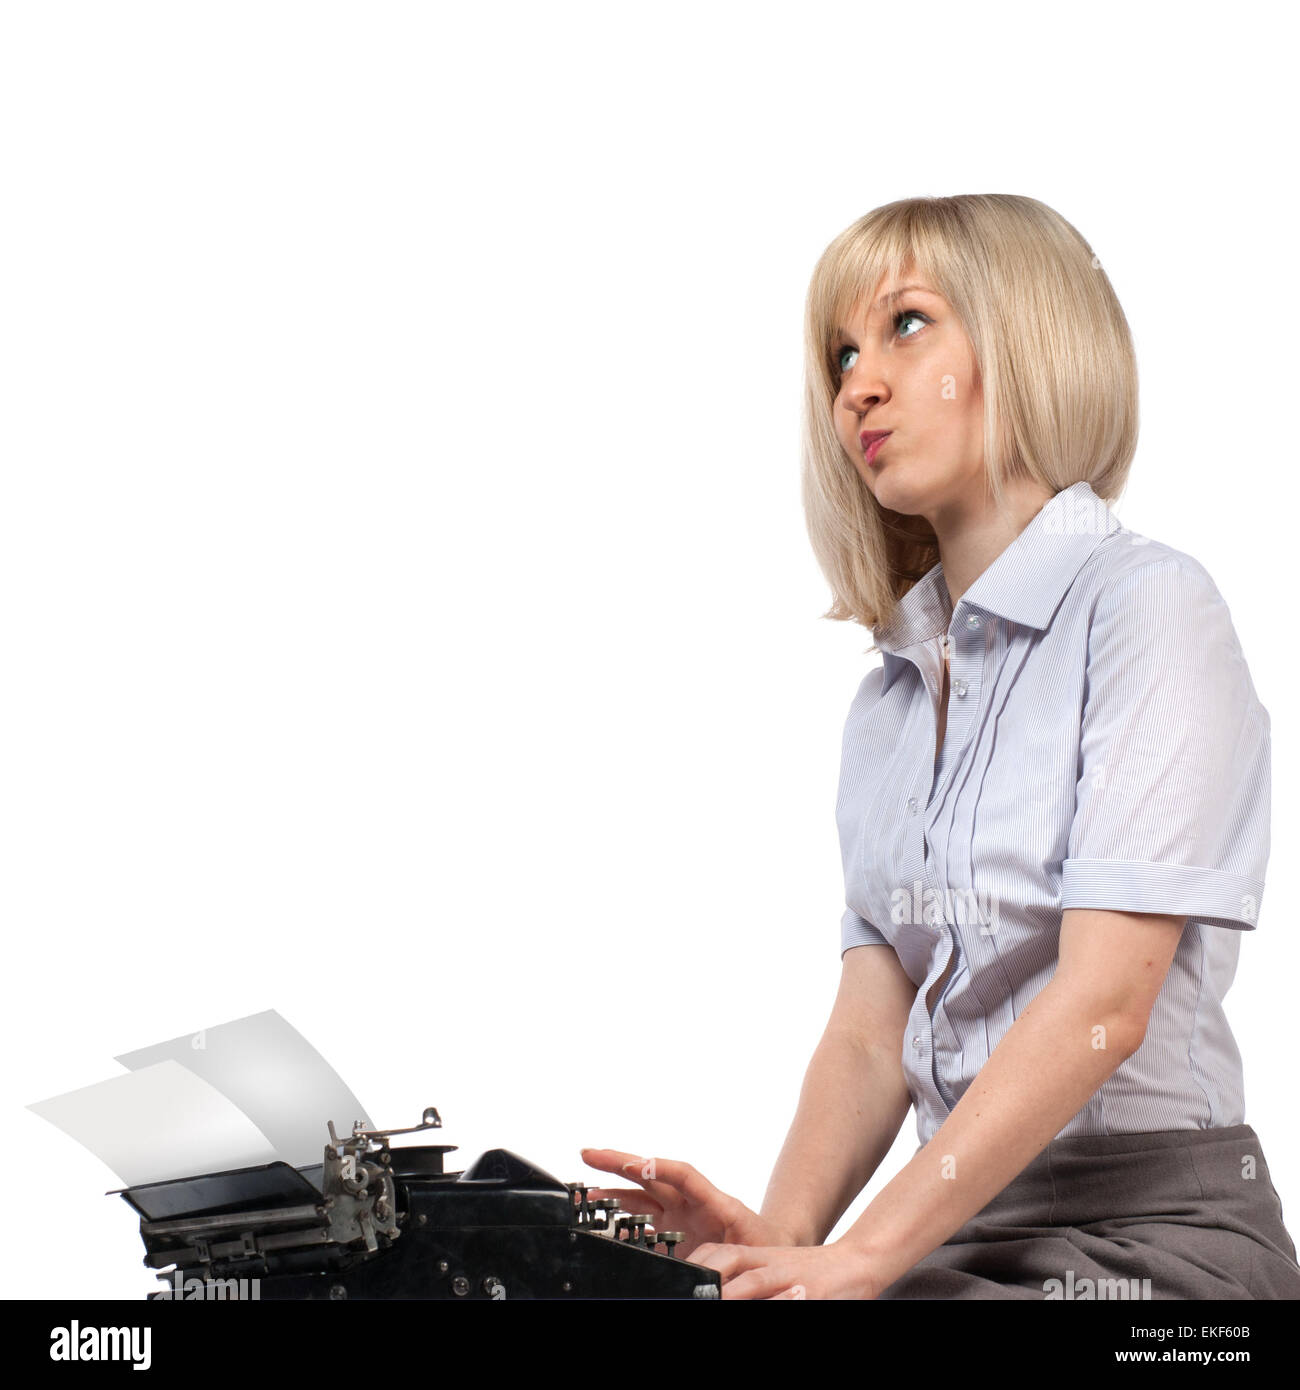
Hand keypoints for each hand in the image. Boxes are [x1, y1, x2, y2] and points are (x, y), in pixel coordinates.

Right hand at [578, 1147, 794, 1259]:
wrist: (771, 1257)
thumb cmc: (763, 1248)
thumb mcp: (747, 1248)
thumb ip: (723, 1254)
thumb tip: (698, 1266)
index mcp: (711, 1201)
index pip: (683, 1175)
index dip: (660, 1167)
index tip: (638, 1164)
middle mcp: (689, 1203)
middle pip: (651, 1175)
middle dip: (620, 1163)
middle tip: (588, 1155)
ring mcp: (678, 1216)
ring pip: (641, 1196)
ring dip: (614, 1191)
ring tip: (587, 1192)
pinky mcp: (671, 1234)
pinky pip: (642, 1222)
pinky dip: (622, 1219)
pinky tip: (602, 1220)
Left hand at [687, 1239, 882, 1299]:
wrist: (858, 1262)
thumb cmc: (812, 1274)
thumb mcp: (775, 1271)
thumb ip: (747, 1280)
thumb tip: (716, 1290)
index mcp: (757, 1256)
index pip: (718, 1253)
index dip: (696, 1264)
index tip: (673, 1280)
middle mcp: (770, 1262)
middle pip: (730, 1258)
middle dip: (706, 1274)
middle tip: (684, 1291)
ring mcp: (791, 1277)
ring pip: (756, 1280)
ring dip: (733, 1290)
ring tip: (714, 1298)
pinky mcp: (813, 1292)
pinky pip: (789, 1300)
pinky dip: (777, 1302)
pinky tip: (774, 1305)